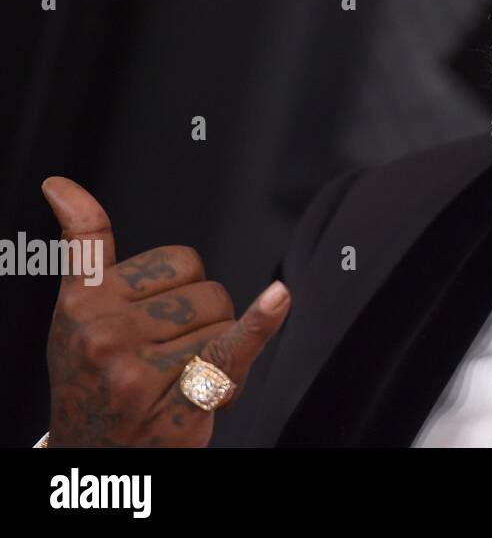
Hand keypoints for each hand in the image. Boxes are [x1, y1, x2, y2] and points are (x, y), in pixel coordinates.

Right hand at [42, 176, 290, 446]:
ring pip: (224, 325)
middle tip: (161, 361)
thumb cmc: (97, 375)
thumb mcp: (78, 312)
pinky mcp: (176, 403)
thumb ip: (85, 249)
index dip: (181, 288)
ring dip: (213, 352)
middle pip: (208, 292)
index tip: (150, 314)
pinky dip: (258, 328)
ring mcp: (140, 371)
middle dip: (199, 323)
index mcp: (84, 302)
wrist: (94, 457)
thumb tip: (61, 185)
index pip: (180, 260)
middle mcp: (107, 334)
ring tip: (171, 383)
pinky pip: (227, 354)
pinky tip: (279, 298)